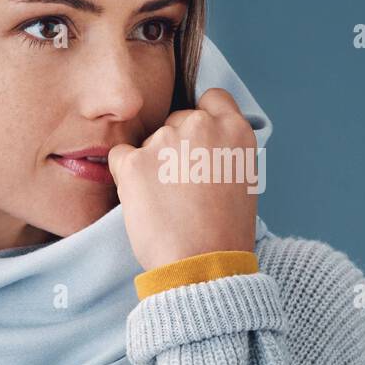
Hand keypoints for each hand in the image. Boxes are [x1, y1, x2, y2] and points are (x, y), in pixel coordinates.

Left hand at [108, 88, 258, 272]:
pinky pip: (120, 156)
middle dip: (177, 146)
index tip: (200, 142)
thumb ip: (225, 150)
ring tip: (166, 202)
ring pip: (151, 140)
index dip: (205, 118)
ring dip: (153, 163)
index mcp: (235, 130)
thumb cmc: (225, 232)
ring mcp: (165, 141)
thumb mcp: (244, 179)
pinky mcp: (134, 161)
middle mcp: (201, 126)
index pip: (213, 99)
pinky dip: (125, 174)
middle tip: (182, 186)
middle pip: (178, 119)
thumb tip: (206, 144)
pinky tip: (143, 199)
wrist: (203, 266)